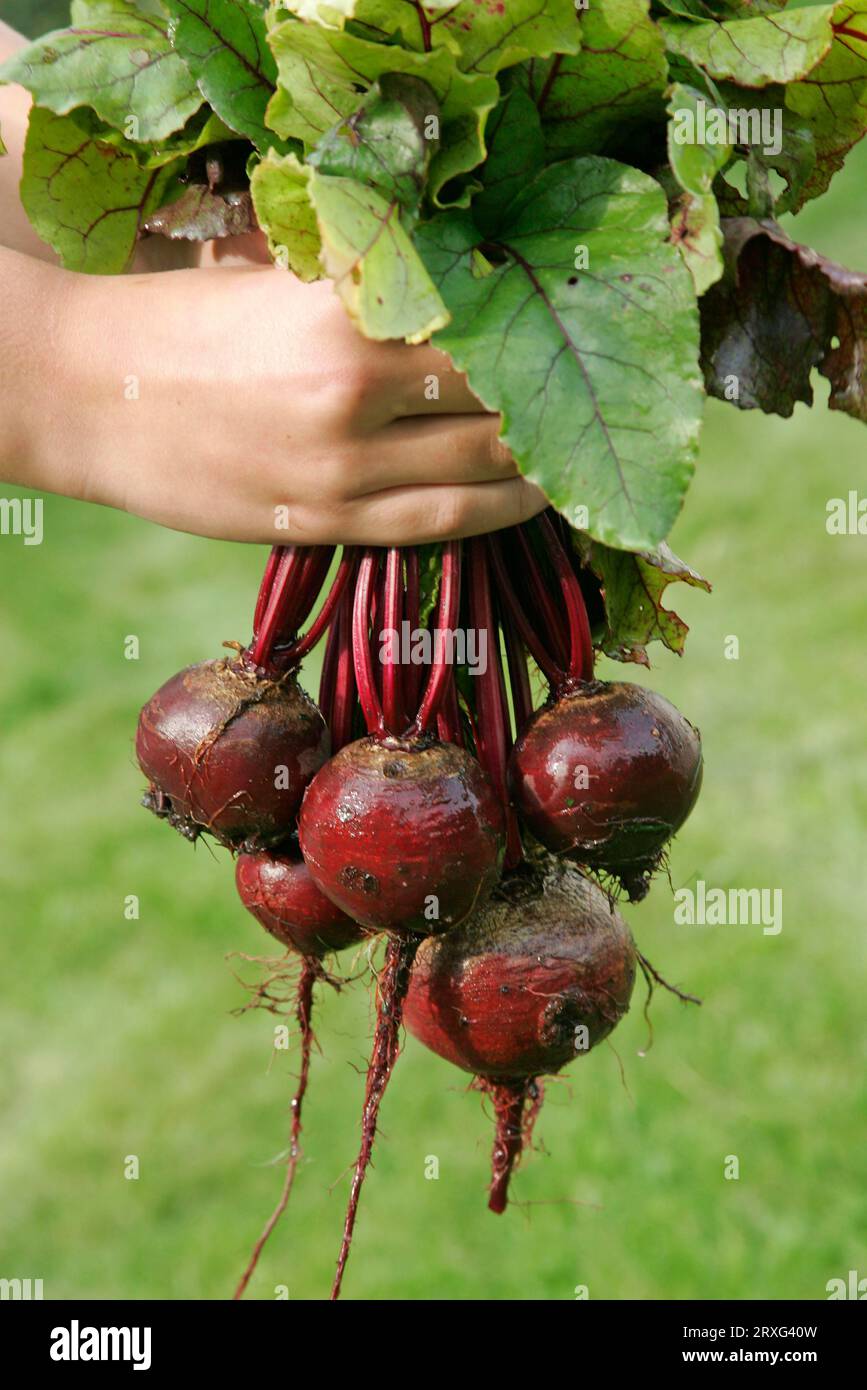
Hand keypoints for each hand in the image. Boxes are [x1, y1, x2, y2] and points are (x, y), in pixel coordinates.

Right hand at [14, 255, 546, 544]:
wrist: (89, 393)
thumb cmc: (187, 322)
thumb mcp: (281, 280)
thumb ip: (376, 289)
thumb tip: (478, 294)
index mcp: (344, 309)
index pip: (484, 316)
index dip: (545, 320)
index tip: (586, 317)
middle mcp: (352, 388)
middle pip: (499, 391)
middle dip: (561, 390)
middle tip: (604, 384)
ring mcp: (339, 467)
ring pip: (484, 461)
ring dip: (547, 455)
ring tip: (585, 443)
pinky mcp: (323, 521)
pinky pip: (441, 521)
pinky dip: (503, 508)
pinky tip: (538, 496)